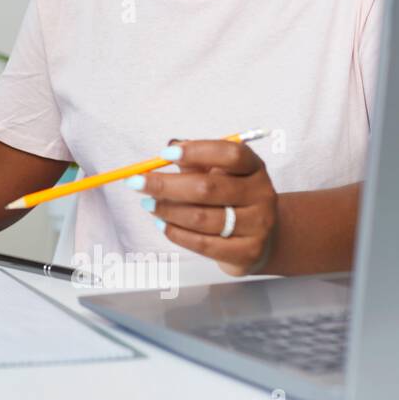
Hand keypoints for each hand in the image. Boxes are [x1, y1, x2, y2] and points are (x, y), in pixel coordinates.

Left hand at [128, 139, 276, 276]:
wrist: (260, 237)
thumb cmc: (230, 198)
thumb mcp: (219, 173)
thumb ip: (196, 161)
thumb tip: (169, 147)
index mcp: (254, 168)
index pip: (230, 155)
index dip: (196, 151)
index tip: (164, 154)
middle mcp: (261, 194)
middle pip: (208, 188)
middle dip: (165, 185)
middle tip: (136, 183)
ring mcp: (258, 225)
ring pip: (201, 218)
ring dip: (167, 210)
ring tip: (148, 204)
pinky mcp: (248, 252)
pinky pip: (203, 243)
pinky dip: (176, 233)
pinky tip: (161, 223)